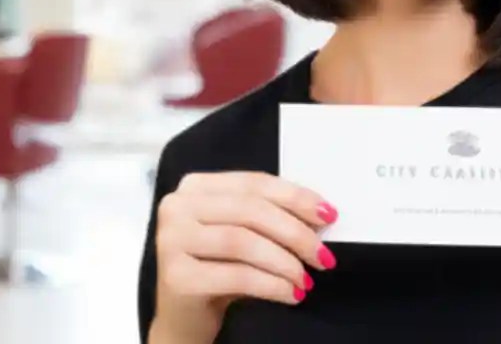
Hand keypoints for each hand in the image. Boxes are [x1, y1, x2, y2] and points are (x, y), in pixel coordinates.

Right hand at [151, 171, 337, 341]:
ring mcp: (171, 239)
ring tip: (306, 279)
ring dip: (284, 262)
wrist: (184, 317)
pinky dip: (271, 285)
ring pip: (242, 242)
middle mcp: (177, 206)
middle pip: (249, 210)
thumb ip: (271, 218)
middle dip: (295, 233)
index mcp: (196, 186)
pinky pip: (236, 275)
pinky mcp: (176, 276)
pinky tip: (290, 294)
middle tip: (323, 256)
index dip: (295, 197)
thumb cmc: (218, 270)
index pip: (253, 183)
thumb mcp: (243, 236)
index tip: (329, 215)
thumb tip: (321, 215)